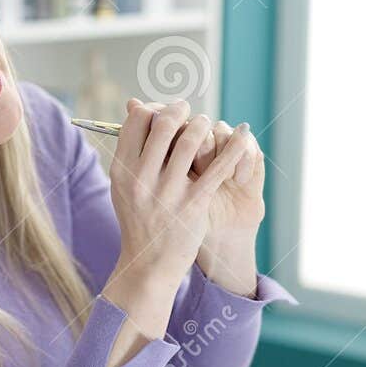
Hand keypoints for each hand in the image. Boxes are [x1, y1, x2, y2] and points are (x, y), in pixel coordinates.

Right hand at [101, 99, 254, 366]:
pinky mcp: (194, 204)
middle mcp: (141, 180)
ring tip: (206, 124)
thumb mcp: (125, 184)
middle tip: (188, 110)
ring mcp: (168, 192)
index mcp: (121, 171)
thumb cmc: (139, 217)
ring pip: (191, 140)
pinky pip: (218, 168)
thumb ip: (131, 147)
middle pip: (164, 125)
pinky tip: (244, 133)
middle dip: (179, 110)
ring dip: (202, 125)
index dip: (153, 108)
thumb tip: (137, 103)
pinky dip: (234, 147)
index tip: (164, 110)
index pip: (136, 121)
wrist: (150, 263)